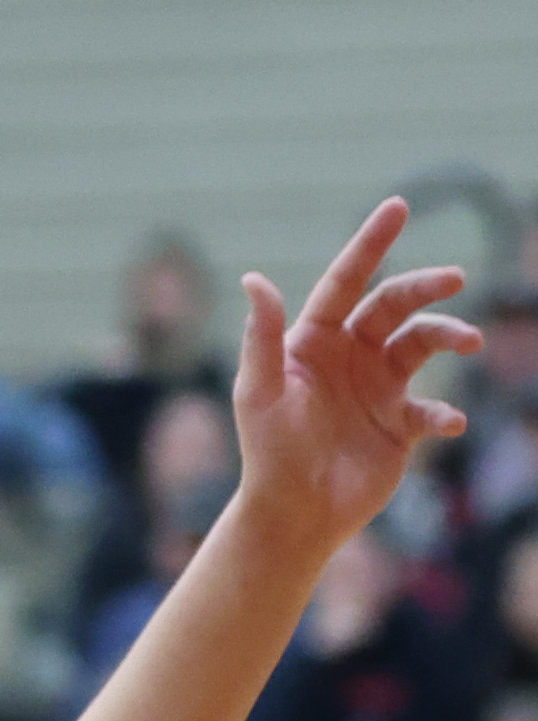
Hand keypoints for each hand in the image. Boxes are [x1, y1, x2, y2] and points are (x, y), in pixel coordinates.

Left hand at [232, 198, 480, 551]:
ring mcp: (378, 388)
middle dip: (423, 286)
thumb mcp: (258, 392)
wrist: (292, 514)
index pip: (345, 282)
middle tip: (454, 277)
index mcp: (313, 342)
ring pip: (422, 344)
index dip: (370, 244)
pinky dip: (443, 412)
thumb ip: (261, 337)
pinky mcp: (399, 424)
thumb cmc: (266, 452)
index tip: (398, 206)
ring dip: (447, 335)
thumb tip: (254, 278)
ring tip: (467, 341)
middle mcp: (349, 357)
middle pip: (393, 305)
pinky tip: (448, 422)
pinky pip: (431, 408)